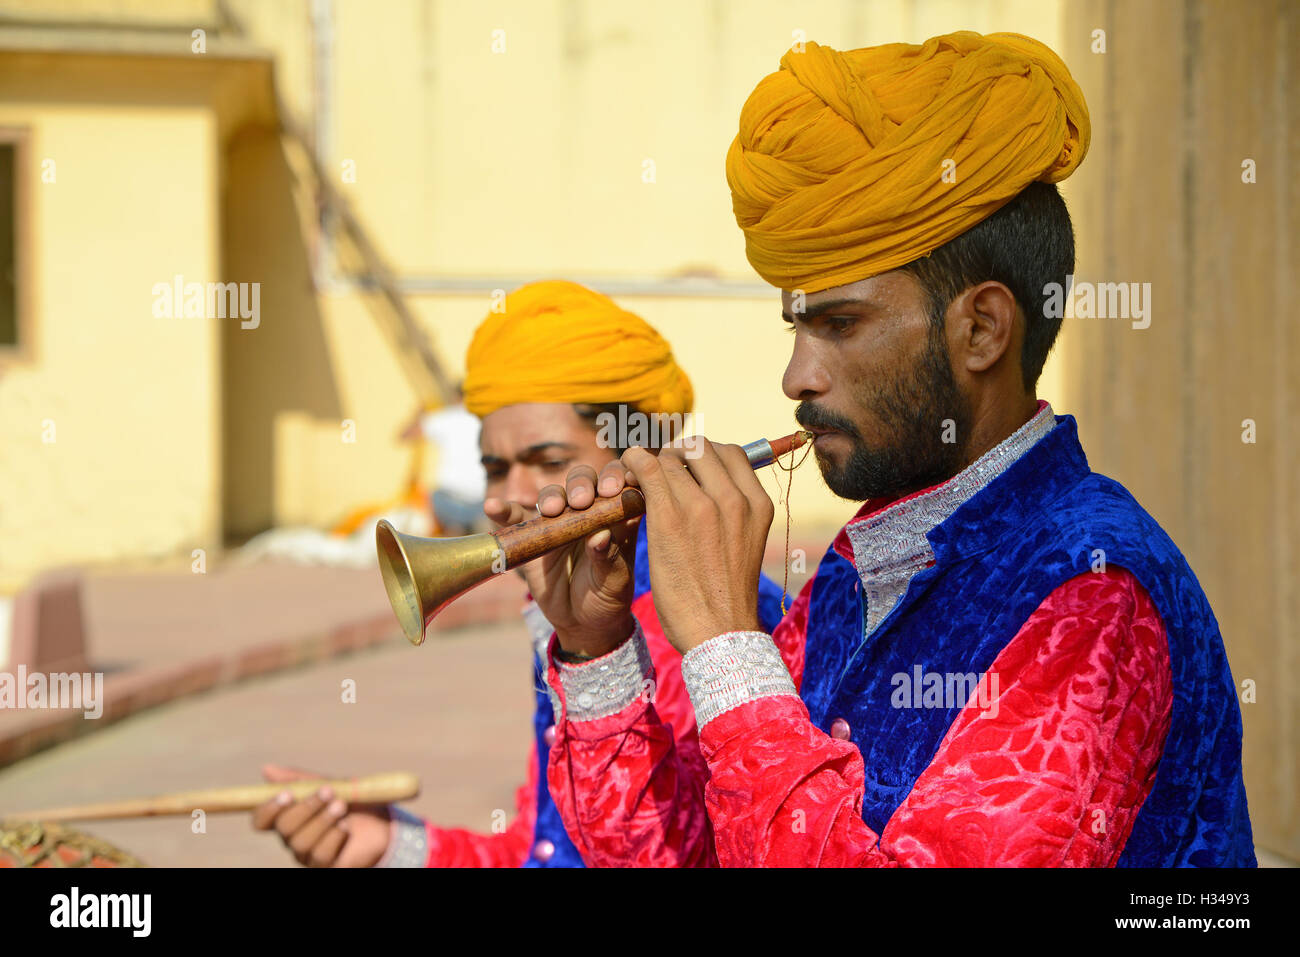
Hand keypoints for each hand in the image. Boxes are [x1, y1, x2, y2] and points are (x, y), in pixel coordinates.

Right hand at [251, 764, 392, 867]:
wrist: (382, 820)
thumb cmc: (349, 800)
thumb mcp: (327, 784)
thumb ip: (299, 779)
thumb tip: (266, 770)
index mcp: (288, 817)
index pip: (261, 820)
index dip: (267, 809)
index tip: (287, 794)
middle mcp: (293, 838)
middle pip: (284, 828)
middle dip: (306, 807)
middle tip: (328, 791)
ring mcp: (308, 854)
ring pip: (301, 842)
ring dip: (322, 820)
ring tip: (342, 806)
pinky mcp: (325, 866)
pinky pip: (320, 856)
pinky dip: (333, 837)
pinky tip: (345, 826)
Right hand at [483, 467, 638, 658]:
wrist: (582, 621)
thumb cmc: (607, 596)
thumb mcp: (615, 581)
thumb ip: (609, 557)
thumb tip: (601, 535)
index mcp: (617, 516)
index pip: (620, 484)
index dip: (616, 478)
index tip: (612, 489)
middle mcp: (588, 511)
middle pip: (584, 482)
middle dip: (581, 485)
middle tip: (580, 501)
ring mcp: (559, 521)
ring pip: (554, 495)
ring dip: (552, 497)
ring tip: (550, 509)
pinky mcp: (533, 535)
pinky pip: (516, 518)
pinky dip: (504, 510)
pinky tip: (492, 506)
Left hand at [608, 438, 773, 652]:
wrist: (720, 632)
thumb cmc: (727, 594)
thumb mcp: (746, 543)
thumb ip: (734, 511)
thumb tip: (712, 488)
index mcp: (758, 503)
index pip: (729, 453)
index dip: (703, 456)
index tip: (687, 470)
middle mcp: (734, 497)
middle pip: (700, 448)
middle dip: (677, 454)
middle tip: (660, 474)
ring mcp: (702, 505)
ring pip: (670, 458)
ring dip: (652, 463)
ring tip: (639, 480)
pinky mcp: (668, 517)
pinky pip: (646, 470)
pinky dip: (632, 465)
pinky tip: (625, 475)